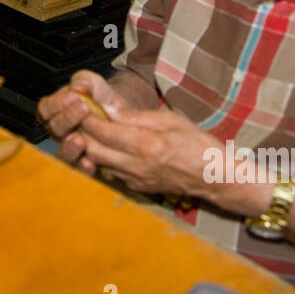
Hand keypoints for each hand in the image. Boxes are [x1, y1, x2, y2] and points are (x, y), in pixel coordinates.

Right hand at [37, 70, 124, 175]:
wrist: (120, 112)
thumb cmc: (100, 97)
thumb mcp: (91, 82)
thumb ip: (82, 82)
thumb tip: (78, 88)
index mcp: (55, 111)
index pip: (46, 109)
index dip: (57, 103)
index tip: (74, 95)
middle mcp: (60, 132)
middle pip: (55, 129)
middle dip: (68, 119)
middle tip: (84, 109)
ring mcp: (71, 149)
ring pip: (62, 153)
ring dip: (69, 147)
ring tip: (80, 140)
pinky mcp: (84, 164)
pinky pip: (78, 170)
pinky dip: (82, 167)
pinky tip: (90, 161)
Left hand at [77, 106, 254, 209]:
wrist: (214, 177)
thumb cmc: (197, 145)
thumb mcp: (170, 120)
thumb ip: (136, 117)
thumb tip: (108, 110)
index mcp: (146, 145)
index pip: (103, 132)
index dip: (87, 118)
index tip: (82, 106)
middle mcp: (136, 166)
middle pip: (93, 150)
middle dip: (82, 132)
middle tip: (80, 117)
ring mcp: (135, 180)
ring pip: (99, 162)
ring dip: (91, 146)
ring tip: (92, 130)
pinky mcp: (137, 188)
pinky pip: (111, 172)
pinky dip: (105, 158)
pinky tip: (109, 147)